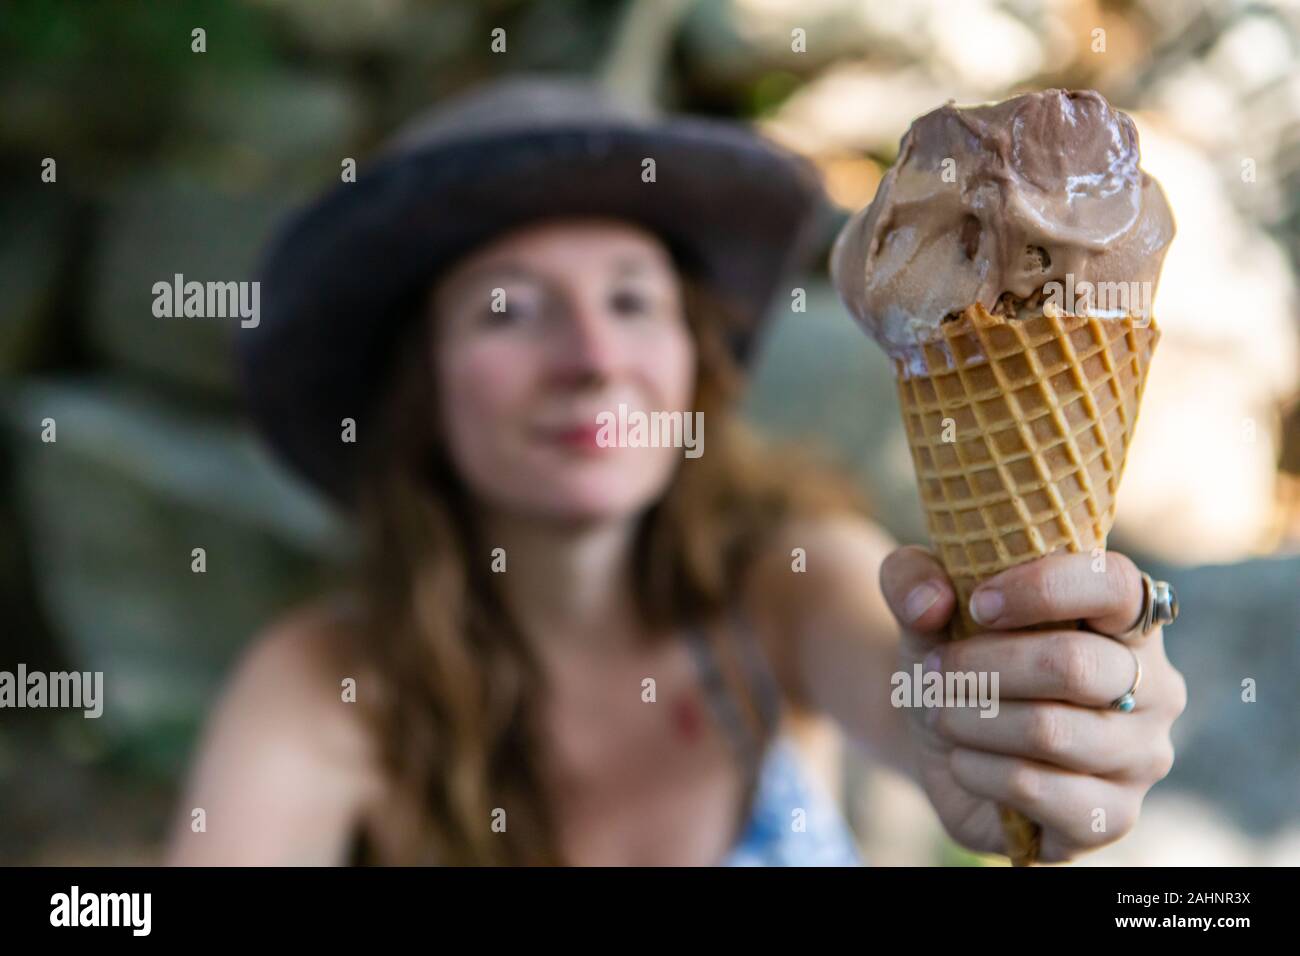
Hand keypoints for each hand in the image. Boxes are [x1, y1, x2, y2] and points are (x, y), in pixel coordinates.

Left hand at [879, 546, 1187, 862]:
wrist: (944, 739)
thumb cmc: (957, 656)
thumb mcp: (921, 605)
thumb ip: (910, 578)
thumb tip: (930, 603)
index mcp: (1127, 618)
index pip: (1115, 585)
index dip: (1042, 589)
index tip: (977, 604)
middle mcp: (1155, 686)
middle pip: (1074, 665)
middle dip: (982, 666)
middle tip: (937, 670)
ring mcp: (1142, 756)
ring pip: (1049, 731)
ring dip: (970, 718)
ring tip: (941, 713)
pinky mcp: (1113, 816)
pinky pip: (1034, 788)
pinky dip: (976, 769)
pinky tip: (962, 760)